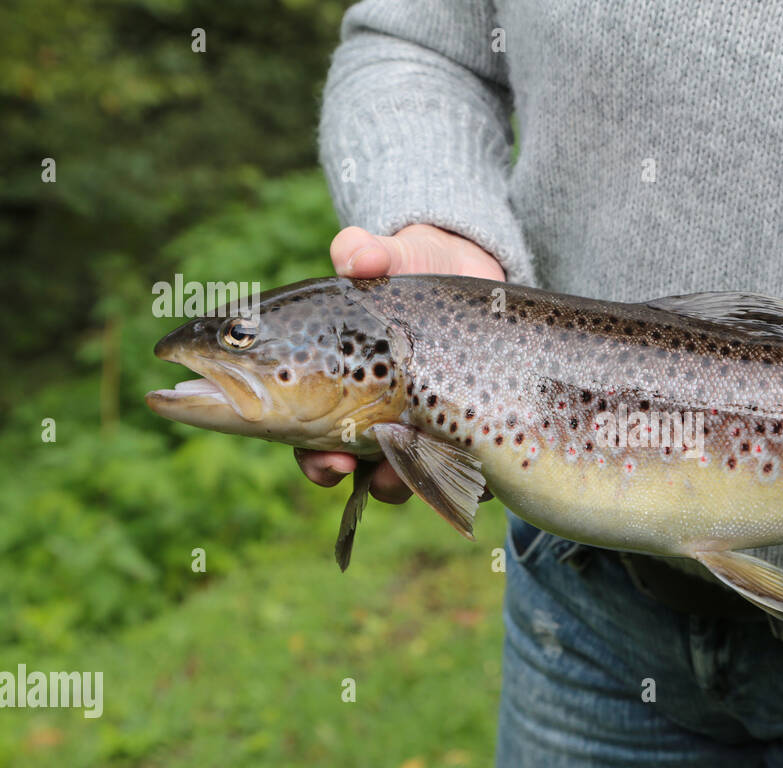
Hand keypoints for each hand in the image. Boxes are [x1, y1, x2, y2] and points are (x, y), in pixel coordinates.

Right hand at [295, 224, 504, 503]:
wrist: (471, 275)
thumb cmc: (413, 267)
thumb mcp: (392, 256)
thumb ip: (370, 254)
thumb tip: (354, 255)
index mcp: (327, 371)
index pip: (293, 419)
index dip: (300, 448)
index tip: (314, 449)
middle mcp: (359, 405)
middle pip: (329, 455)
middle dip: (328, 468)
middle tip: (337, 465)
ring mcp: (404, 422)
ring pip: (384, 473)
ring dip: (385, 482)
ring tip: (395, 477)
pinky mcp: (451, 430)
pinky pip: (440, 470)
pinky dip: (439, 477)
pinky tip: (450, 468)